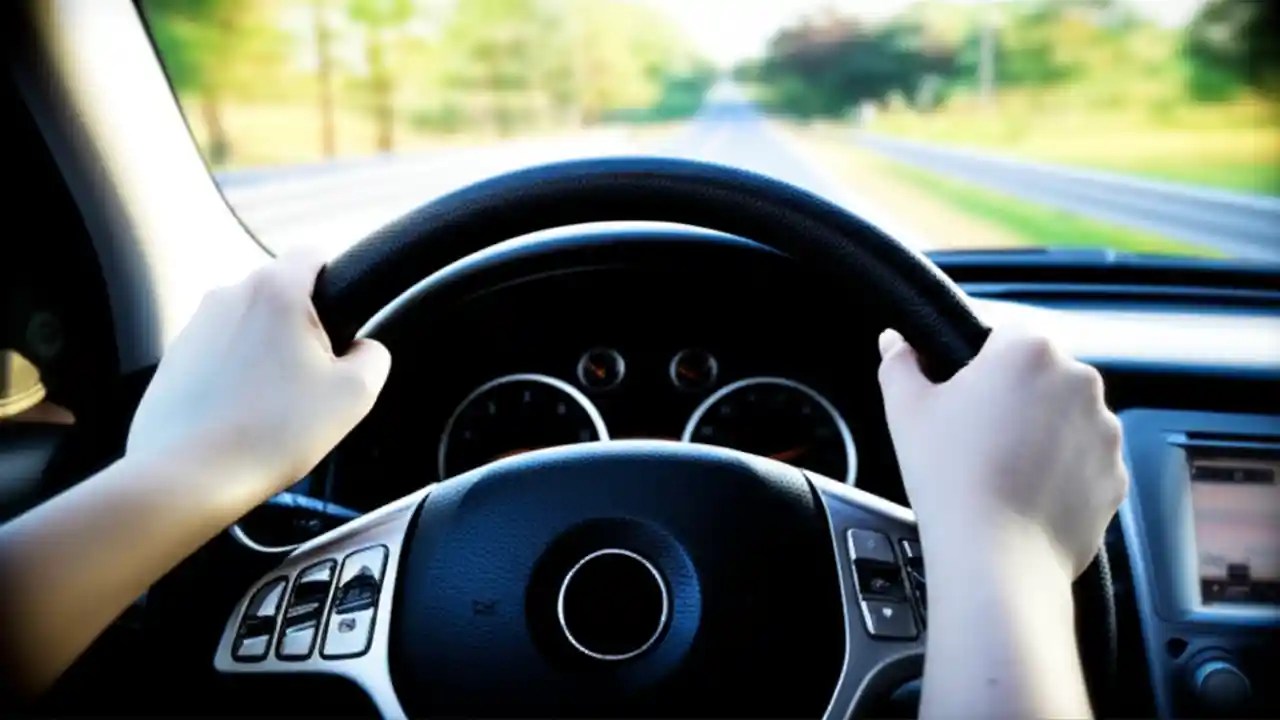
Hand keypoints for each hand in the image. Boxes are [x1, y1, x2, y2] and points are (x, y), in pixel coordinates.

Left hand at [126, 250, 390, 504]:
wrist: (190, 475)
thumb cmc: (274, 432)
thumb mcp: (355, 395)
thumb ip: (374, 356)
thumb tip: (364, 349)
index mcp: (276, 290)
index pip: (315, 253)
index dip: (338, 283)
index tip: (342, 326)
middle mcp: (229, 294)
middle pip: (282, 293)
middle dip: (303, 327)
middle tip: (313, 380)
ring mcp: (195, 325)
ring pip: (250, 324)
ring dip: (268, 352)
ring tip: (275, 405)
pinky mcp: (174, 357)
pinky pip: (221, 353)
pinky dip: (236, 375)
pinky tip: (243, 415)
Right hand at [877, 325, 1126, 578]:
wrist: (997, 556)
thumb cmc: (950, 478)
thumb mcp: (906, 411)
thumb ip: (899, 363)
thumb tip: (894, 342)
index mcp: (1028, 350)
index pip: (1006, 334)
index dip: (981, 364)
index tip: (965, 397)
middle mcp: (1078, 380)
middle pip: (1042, 374)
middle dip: (1016, 397)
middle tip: (978, 436)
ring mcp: (1105, 429)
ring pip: (1067, 417)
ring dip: (1043, 432)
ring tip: (1004, 470)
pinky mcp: (1117, 473)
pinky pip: (1086, 460)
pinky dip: (1064, 471)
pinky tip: (1028, 492)